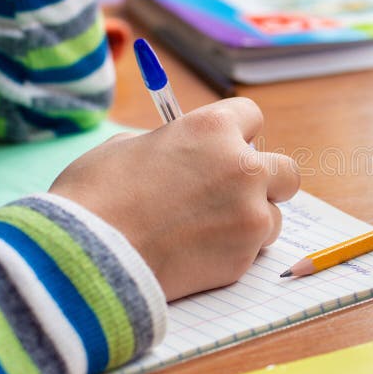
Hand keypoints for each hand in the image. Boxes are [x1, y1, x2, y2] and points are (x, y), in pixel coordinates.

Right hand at [50, 98, 299, 299]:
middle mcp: (242, 168)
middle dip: (266, 180)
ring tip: (208, 229)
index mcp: (213, 129)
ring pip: (274, 214)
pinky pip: (253, 248)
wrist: (87, 257)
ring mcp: (249, 213)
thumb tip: (187, 154)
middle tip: (237, 192)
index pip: (252, 117)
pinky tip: (199, 252)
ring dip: (250, 220)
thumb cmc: (96, 195)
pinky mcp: (244, 255)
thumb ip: (174, 145)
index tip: (227, 146)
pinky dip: (234, 250)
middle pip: (285, 170)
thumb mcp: (129, 147)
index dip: (238, 132)